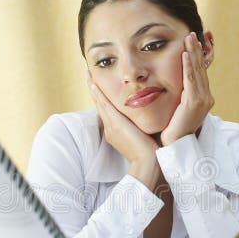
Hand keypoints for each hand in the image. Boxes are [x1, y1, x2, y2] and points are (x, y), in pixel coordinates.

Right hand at [86, 73, 159, 188]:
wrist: (147, 163)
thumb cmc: (149, 153)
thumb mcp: (143, 136)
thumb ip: (141, 127)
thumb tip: (147, 121)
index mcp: (116, 130)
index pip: (108, 110)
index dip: (102, 98)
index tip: (99, 86)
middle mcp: (110, 127)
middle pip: (100, 104)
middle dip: (94, 90)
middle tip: (88, 75)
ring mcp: (111, 125)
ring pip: (100, 102)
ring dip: (93, 88)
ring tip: (88, 74)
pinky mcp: (114, 123)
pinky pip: (104, 104)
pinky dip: (97, 93)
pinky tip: (93, 83)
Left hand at [160, 32, 213, 145]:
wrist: (175, 146)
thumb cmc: (172, 130)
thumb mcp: (178, 109)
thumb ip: (179, 96)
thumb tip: (173, 85)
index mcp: (202, 98)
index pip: (200, 73)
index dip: (197, 57)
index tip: (192, 42)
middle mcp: (206, 98)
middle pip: (201, 69)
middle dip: (196, 50)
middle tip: (192, 34)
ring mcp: (202, 100)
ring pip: (197, 71)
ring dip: (193, 53)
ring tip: (189, 38)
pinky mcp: (194, 103)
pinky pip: (191, 80)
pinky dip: (189, 66)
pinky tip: (186, 54)